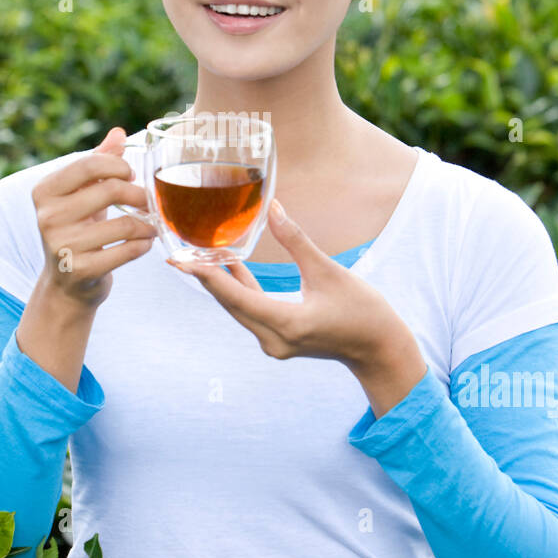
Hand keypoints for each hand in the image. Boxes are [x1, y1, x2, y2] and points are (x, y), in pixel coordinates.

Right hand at [31, 126, 154, 312]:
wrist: (66, 283)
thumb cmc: (78, 228)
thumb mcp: (82, 194)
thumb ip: (98, 162)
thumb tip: (118, 133)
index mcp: (44, 192)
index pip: (88, 165)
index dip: (118, 165)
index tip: (131, 174)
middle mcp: (48, 217)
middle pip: (111, 190)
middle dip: (139, 194)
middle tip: (148, 201)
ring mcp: (62, 246)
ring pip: (124, 225)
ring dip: (147, 224)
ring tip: (152, 224)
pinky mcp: (81, 270)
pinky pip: (127, 251)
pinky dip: (143, 245)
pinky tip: (144, 243)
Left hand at [168, 199, 427, 414]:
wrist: (379, 350)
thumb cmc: (362, 311)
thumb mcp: (329, 271)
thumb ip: (296, 240)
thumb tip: (273, 208)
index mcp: (286, 323)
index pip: (235, 297)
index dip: (205, 277)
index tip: (179, 262)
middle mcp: (274, 339)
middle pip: (230, 303)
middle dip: (205, 277)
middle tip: (178, 253)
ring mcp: (275, 343)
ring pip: (238, 308)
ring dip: (221, 283)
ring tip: (198, 255)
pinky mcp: (279, 339)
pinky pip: (250, 312)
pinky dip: (239, 290)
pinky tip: (230, 267)